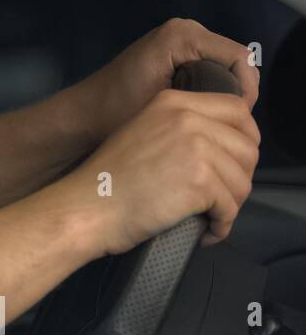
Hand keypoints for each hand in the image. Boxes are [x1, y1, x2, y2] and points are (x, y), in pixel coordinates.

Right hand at [53, 86, 259, 257]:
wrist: (86, 207)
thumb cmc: (107, 179)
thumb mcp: (141, 132)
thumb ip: (178, 128)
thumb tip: (221, 145)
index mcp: (173, 103)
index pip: (238, 110)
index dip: (245, 138)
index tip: (234, 161)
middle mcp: (187, 119)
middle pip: (248, 147)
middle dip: (240, 176)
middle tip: (219, 196)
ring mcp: (196, 149)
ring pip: (243, 181)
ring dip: (231, 205)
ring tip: (209, 217)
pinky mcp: (200, 182)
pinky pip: (230, 208)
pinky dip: (222, 225)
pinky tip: (206, 231)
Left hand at [67, 18, 259, 145]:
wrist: (85, 113)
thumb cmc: (115, 111)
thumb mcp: (166, 106)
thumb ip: (206, 98)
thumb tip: (240, 107)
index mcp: (181, 35)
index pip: (239, 57)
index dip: (247, 89)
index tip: (238, 117)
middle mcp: (184, 29)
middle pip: (235, 59)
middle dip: (238, 91)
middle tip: (231, 122)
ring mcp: (180, 38)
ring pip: (225, 65)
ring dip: (227, 90)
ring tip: (219, 119)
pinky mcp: (177, 50)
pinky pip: (211, 66)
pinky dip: (215, 87)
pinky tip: (205, 110)